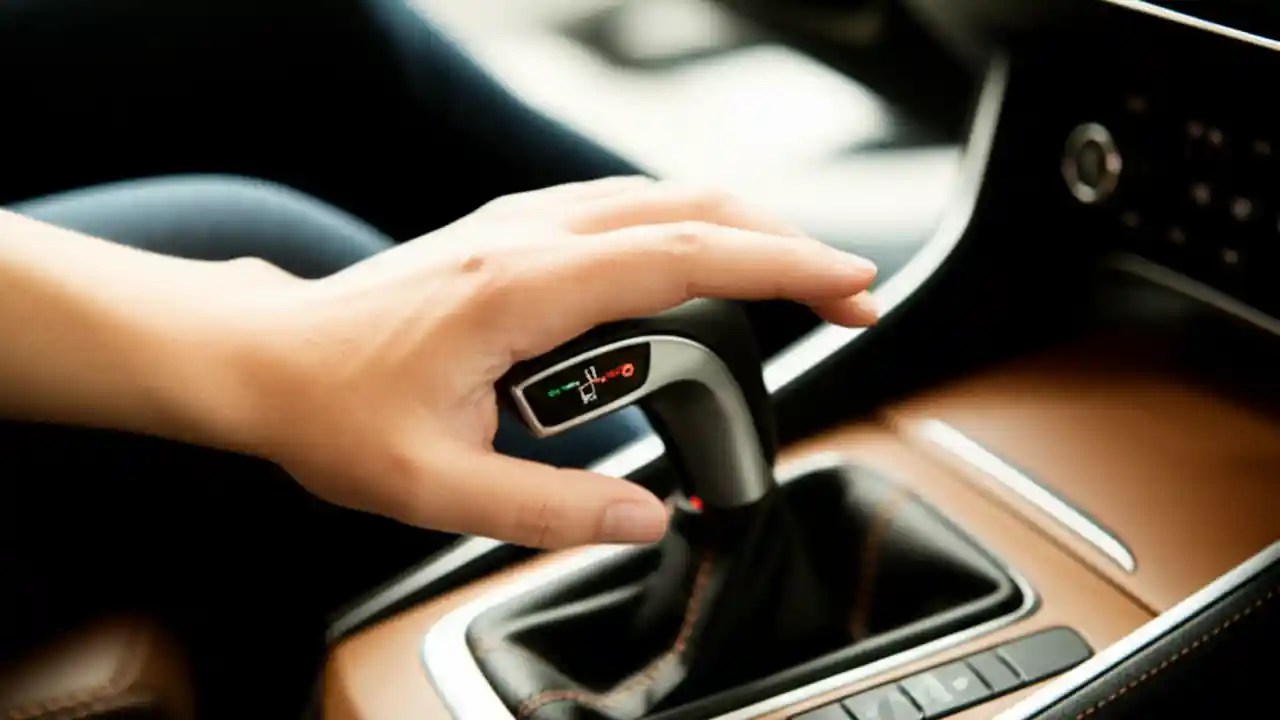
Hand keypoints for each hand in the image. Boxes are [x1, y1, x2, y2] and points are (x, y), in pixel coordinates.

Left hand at [222, 177, 878, 547]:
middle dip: (783, 245)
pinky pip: (623, 209)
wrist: (264, 357)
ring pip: (661, 198)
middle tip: (847, 295)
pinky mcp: (511, 232)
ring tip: (795, 282)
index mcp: (520, 288)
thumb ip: (547, 509)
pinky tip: (705, 262)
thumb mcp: (435, 487)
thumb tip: (642, 516)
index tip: (848, 285)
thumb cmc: (333, 411)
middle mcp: (527, 235)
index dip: (778, 269)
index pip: (683, 258)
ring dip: (740, 230)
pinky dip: (688, 228)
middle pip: (691, 208)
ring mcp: (518, 224)